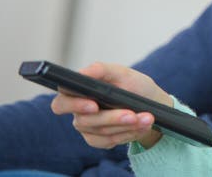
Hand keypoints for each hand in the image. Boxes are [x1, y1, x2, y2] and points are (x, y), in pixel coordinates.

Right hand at [50, 62, 172, 149]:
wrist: (150, 103)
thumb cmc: (132, 84)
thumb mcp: (122, 73)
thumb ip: (101, 70)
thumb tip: (82, 73)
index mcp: (79, 92)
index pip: (62, 102)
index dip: (74, 105)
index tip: (94, 105)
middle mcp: (79, 112)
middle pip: (85, 121)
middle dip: (111, 118)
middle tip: (131, 115)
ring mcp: (87, 128)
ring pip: (101, 131)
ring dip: (127, 125)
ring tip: (147, 117)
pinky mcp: (98, 140)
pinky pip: (109, 141)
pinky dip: (129, 133)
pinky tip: (143, 125)